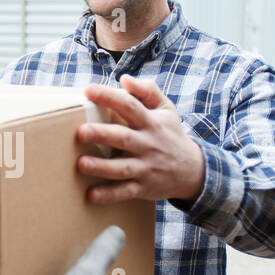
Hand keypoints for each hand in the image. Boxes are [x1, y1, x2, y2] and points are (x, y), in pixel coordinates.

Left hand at [76, 75, 204, 203]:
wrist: (193, 170)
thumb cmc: (171, 135)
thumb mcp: (167, 109)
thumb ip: (148, 91)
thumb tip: (125, 79)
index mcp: (150, 123)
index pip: (129, 106)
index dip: (109, 97)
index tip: (88, 90)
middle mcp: (147, 145)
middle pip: (123, 138)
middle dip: (102, 135)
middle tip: (80, 132)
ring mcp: (146, 167)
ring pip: (122, 167)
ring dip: (101, 167)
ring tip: (81, 163)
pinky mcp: (143, 187)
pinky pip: (125, 192)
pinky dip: (108, 195)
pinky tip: (91, 194)